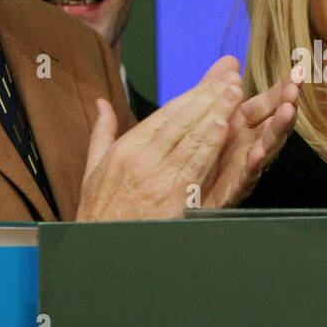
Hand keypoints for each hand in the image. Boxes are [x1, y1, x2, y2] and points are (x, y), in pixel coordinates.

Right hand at [75, 58, 244, 219]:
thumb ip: (102, 132)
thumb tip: (101, 104)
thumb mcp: (93, 169)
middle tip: (232, 78)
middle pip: (182, 121)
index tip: (212, 80)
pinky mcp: (172, 198)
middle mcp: (142, 159)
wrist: (102, 249)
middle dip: (209, 96)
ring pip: (191, 139)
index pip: (165, 115)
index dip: (192, 95)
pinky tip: (223, 128)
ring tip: (234, 94)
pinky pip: (195, 166)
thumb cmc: (99, 212)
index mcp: (126, 150)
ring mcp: (157, 178)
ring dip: (215, 113)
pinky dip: (209, 145)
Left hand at [201, 61, 303, 207]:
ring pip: (266, 150)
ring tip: (286, 113)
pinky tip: (258, 154)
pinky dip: (252, 168)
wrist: (176, 194)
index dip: (283, 89)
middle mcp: (248, 146)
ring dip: (277, 132)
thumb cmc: (199, 154)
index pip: (269, 103)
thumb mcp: (207, 115)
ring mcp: (243, 170)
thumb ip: (218, 88)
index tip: (298, 71)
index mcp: (243, 126)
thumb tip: (231, 61)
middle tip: (294, 91)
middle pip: (273, 125)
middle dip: (286, 107)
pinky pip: (244, 180)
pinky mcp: (230, 192)